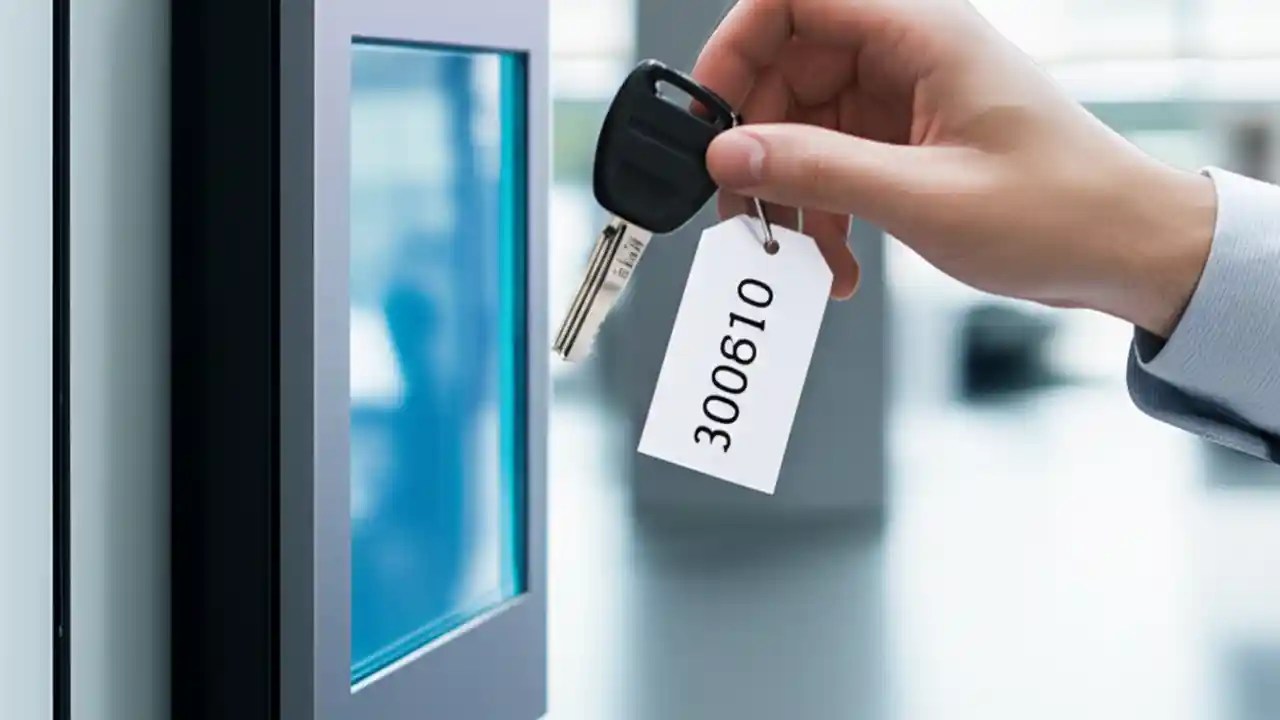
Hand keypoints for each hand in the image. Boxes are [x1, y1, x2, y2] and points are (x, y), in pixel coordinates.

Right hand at [694, 0, 1215, 335]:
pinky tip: (833, 257)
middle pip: (786, 66)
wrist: (1125, 250)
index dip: (736, 46)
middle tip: (742, 205)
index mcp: (921, 33)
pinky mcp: (906, 139)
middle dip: (755, 141)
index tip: (712, 114)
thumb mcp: (925, 198)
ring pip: (803, 122)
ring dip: (787, 188)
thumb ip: (818, 171)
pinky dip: (820, 208)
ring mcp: (904, 96)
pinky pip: (832, 159)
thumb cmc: (1062, 210)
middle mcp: (907, 53)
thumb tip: (729, 154)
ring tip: (794, 248)